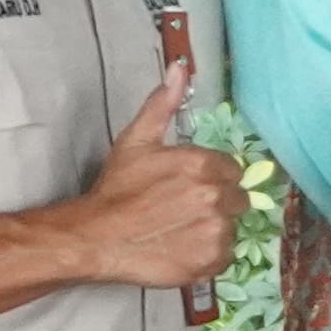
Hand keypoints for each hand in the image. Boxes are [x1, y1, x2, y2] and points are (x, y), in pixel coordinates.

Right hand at [70, 62, 242, 293]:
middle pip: (237, 199)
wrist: (94, 237)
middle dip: (216, 202)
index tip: (188, 187)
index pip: (232, 170)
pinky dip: (208, 255)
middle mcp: (214, 198)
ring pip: (231, 228)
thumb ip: (163, 104)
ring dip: (212, 228)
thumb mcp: (136, 140)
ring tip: (178, 229)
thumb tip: (179, 67)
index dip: (213, 178)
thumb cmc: (116, 189)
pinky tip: (181, 247)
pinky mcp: (209, 263)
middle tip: (182, 209)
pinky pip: (224, 257)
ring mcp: (214, 233)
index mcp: (203, 165)